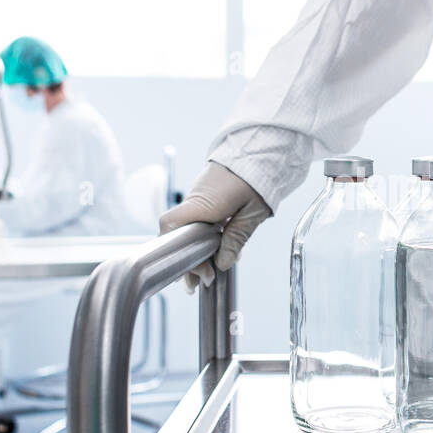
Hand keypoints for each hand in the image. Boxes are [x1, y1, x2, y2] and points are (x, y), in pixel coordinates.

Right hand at [159, 162, 271, 291]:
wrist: (261, 149)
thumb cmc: (258, 178)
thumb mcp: (253, 213)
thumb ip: (236, 238)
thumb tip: (221, 263)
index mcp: (203, 204)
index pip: (170, 227)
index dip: (175, 252)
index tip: (194, 273)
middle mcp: (195, 200)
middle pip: (177, 234)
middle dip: (186, 260)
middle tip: (199, 282)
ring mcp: (197, 196)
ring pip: (187, 229)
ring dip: (195, 251)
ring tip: (206, 274)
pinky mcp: (205, 195)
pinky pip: (197, 220)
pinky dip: (202, 237)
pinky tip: (218, 251)